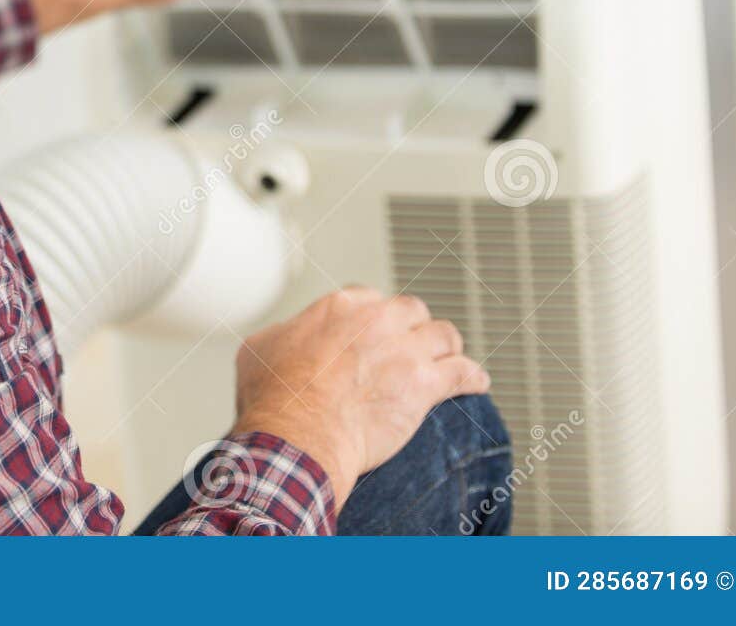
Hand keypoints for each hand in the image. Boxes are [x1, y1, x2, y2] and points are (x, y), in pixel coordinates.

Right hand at [229, 287, 489, 507]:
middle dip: (412, 327)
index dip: (371, 317)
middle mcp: (377, 320)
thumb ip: (283, 333)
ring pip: (443, 335)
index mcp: (339, 306)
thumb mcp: (259, 348)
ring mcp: (405, 350)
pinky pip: (465, 372)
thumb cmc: (273, 398)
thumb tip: (287, 336)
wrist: (299, 436)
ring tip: (446, 359)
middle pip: (410, 310)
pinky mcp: (425, 385)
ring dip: (445, 347)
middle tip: (410, 346)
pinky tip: (476, 383)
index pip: (368, 298)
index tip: (371, 335)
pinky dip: (473, 378)